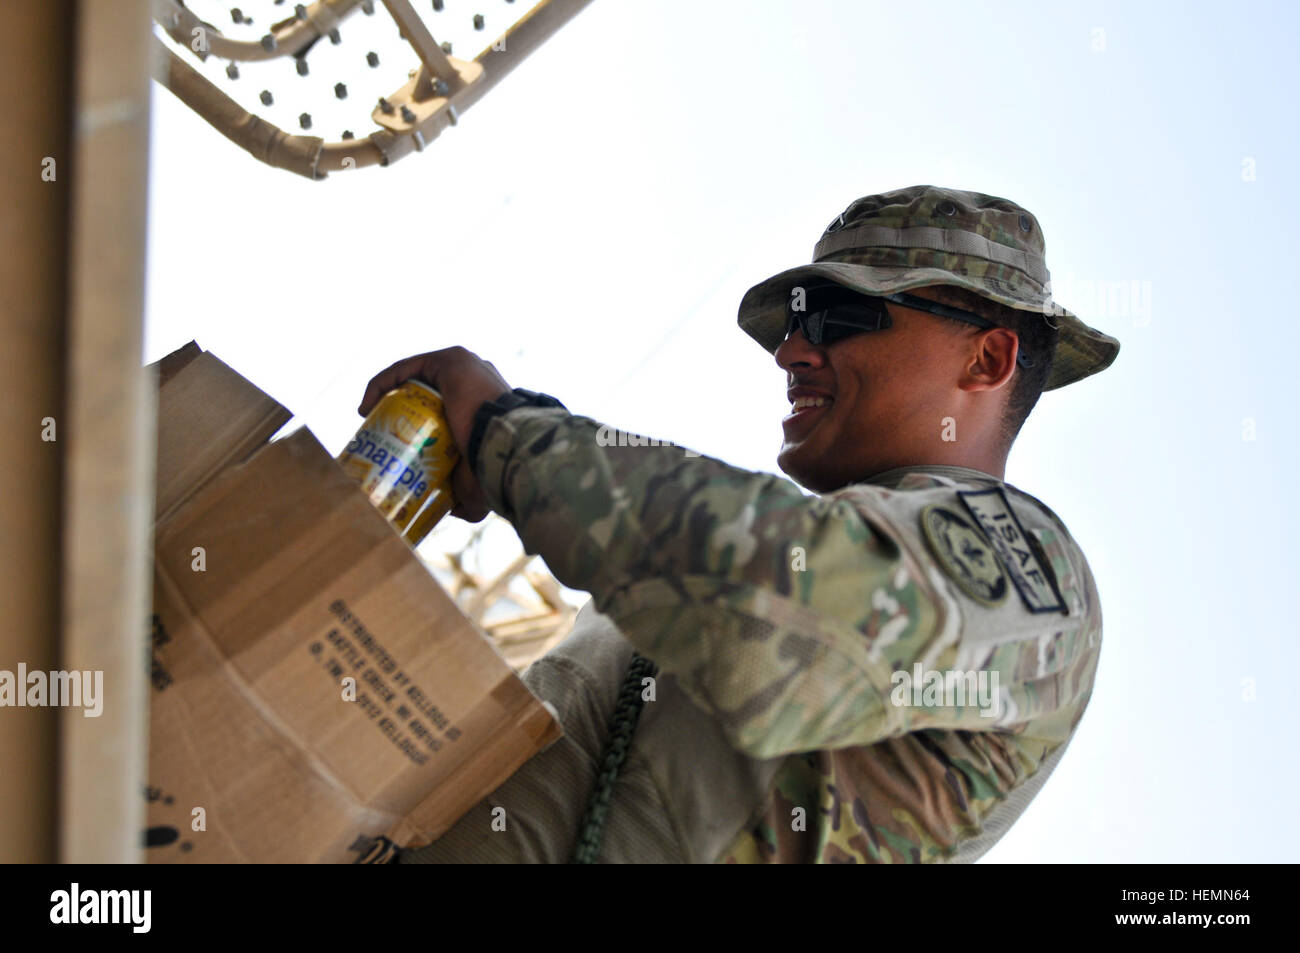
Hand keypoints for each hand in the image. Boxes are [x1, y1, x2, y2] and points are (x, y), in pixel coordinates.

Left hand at [357, 346, 511, 522]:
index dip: (416, 425)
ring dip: (387, 397)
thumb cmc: (493, 469)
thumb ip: (466, 501)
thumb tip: (452, 509)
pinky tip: (365, 409)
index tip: (394, 444)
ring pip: (415, 379)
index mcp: (486, 405)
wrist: (504, 450)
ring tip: (369, 423)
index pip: (444, 410)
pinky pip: (406, 368)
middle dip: (399, 412)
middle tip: (380, 435)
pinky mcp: (450, 360)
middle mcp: (477, 379)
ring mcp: (466, 366)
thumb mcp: (476, 490)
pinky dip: (381, 383)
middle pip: (426, 393)